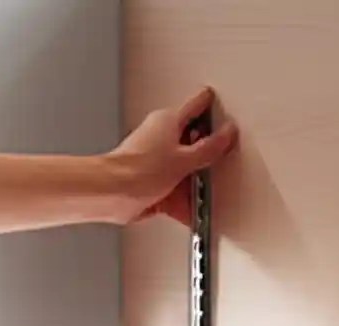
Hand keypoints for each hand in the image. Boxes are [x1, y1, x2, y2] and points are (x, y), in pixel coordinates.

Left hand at [108, 86, 238, 224]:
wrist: (111, 194)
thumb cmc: (137, 170)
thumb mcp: (185, 159)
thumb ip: (210, 147)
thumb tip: (227, 133)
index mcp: (168, 121)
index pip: (195, 105)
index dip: (210, 103)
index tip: (220, 103)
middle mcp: (160, 137)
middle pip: (193, 140)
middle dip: (208, 153)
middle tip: (222, 157)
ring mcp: (156, 160)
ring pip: (185, 168)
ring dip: (196, 182)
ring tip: (206, 192)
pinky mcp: (152, 181)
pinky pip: (176, 189)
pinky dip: (184, 200)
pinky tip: (192, 210)